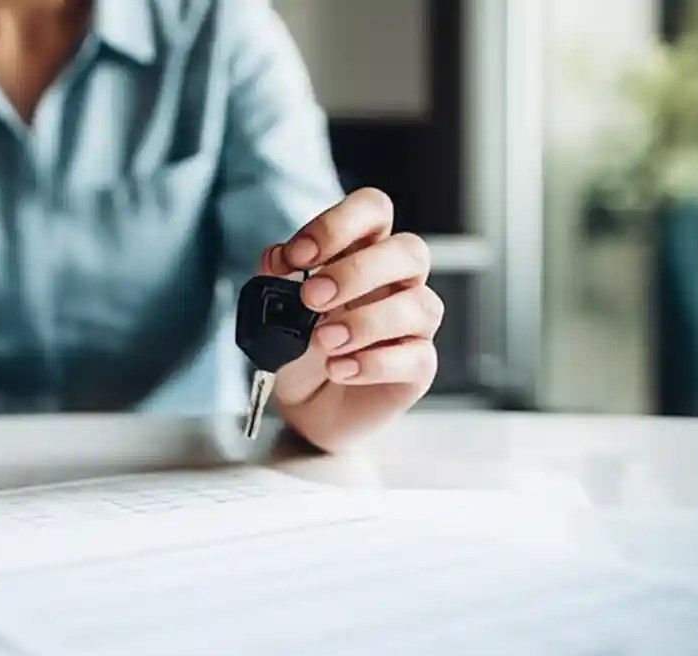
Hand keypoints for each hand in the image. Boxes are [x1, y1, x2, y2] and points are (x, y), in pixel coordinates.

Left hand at [259, 188, 443, 450]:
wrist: (306, 404)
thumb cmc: (301, 346)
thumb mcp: (278, 310)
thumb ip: (278, 279)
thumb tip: (277, 259)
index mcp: (363, 250)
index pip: (372, 210)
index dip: (338, 224)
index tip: (296, 256)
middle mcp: (397, 281)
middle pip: (409, 250)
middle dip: (357, 271)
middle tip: (312, 298)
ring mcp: (413, 324)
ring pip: (420, 305)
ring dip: (365, 322)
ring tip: (324, 342)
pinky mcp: (418, 366)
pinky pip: (416, 356)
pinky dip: (373, 363)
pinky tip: (339, 369)